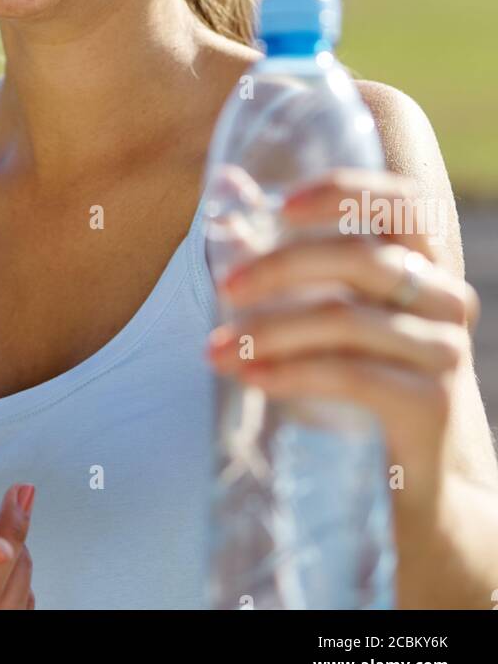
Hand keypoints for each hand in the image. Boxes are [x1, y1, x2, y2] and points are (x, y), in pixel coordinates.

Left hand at [205, 167, 479, 507]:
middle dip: (282, 267)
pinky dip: (291, 372)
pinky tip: (252, 376)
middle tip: (224, 286)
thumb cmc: (363, 375)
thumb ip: (282, 245)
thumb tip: (227, 184)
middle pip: (361, 259)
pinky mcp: (432, 403)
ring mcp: (444, 350)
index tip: (281, 205)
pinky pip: (351, 375)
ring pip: (347, 320)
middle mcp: (445, 298)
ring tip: (217, 348)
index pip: (402, 202)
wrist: (420, 479)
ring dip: (270, 330)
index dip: (344, 193)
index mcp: (425, 262)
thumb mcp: (327, 306)